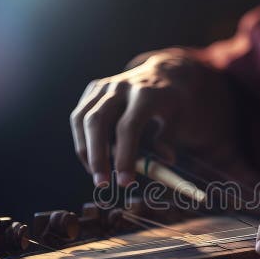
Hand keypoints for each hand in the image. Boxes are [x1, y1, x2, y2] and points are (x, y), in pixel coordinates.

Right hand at [70, 50, 236, 185]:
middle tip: (102, 184)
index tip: (125, 183)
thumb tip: (164, 160)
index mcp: (145, 93)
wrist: (163, 73)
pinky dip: (82, 140)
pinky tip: (92, 158)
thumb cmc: (172, 102)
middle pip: (97, 121)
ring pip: (82, 119)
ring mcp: (104, 86)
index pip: (128, 127)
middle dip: (96, 156)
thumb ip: (169, 137)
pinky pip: (79, 116)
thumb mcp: (180, 117)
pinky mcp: (93, 89)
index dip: (124, 157)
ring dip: (84, 150)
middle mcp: (121, 86)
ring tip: (96, 175)